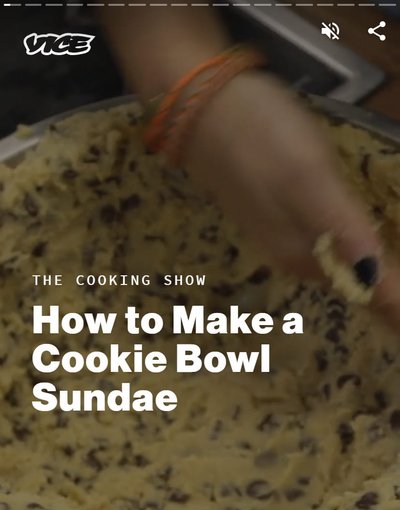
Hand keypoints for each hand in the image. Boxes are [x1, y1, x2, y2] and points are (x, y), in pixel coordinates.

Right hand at [184, 71, 399, 326]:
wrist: (200, 108)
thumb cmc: (259, 138)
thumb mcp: (309, 179)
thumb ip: (343, 231)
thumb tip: (375, 282)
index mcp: (303, 254)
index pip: (364, 289)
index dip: (393, 298)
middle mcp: (293, 254)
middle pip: (351, 277)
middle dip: (383, 285)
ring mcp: (282, 234)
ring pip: (336, 259)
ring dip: (368, 267)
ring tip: (393, 278)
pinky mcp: (277, 212)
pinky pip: (322, 239)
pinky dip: (348, 244)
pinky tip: (361, 238)